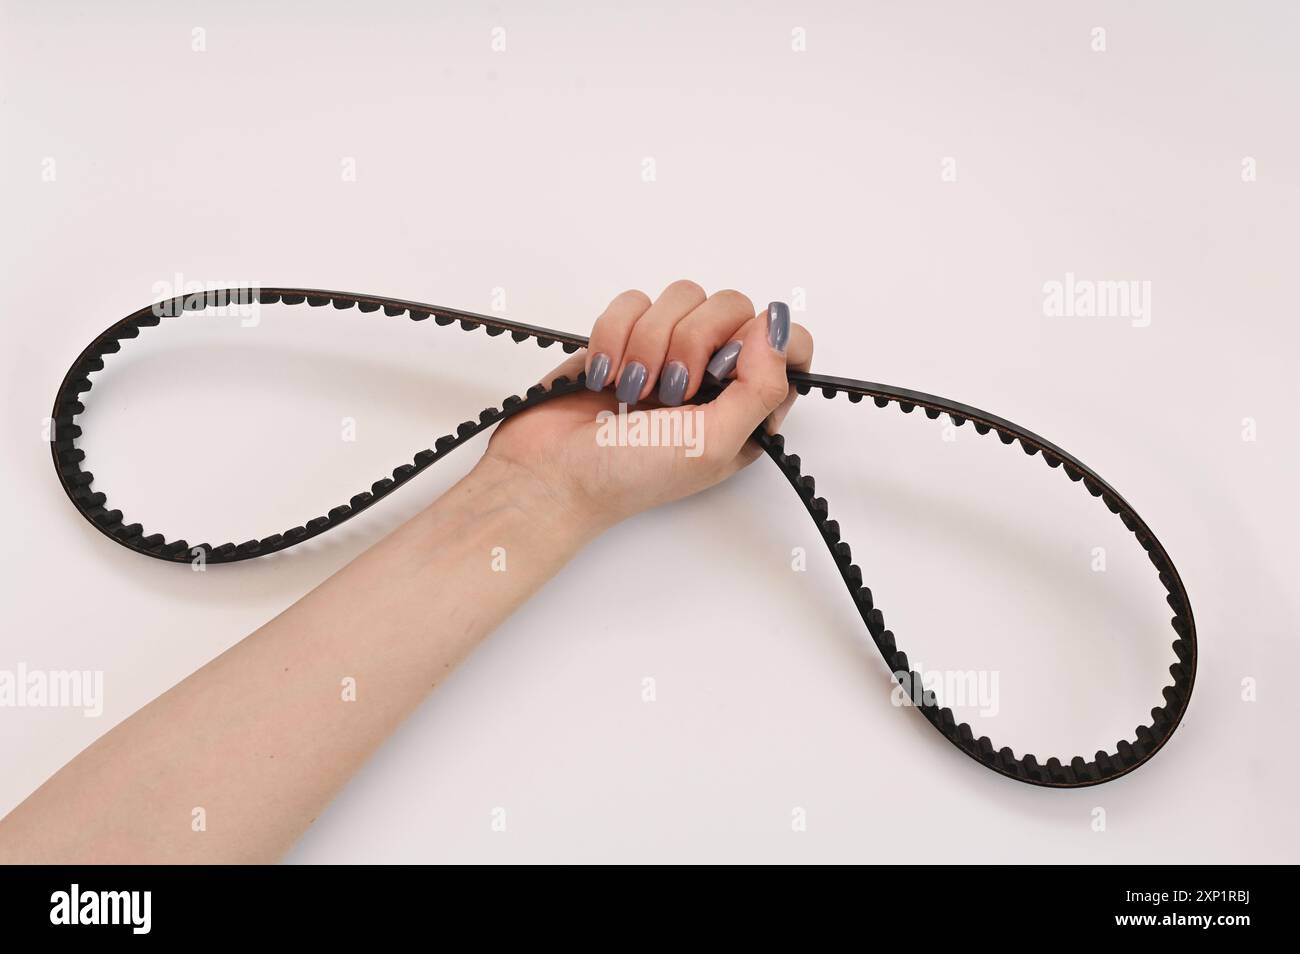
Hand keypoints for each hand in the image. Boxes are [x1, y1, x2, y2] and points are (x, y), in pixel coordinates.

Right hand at [481, 281, 813, 532]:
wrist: (548, 473)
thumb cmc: (629, 476)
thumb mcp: (714, 445)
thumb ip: (761, 388)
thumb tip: (778, 327)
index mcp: (748, 408)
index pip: (789, 343)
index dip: (760, 343)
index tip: (724, 368)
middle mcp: (716, 376)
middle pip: (733, 307)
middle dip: (693, 343)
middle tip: (670, 390)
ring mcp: (671, 352)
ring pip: (683, 296)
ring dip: (650, 343)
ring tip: (631, 389)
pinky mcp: (626, 336)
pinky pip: (635, 300)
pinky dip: (615, 335)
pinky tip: (604, 375)